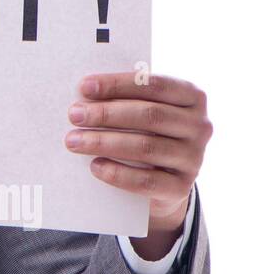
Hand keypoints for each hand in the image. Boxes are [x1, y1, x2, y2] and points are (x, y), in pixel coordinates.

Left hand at [64, 72, 212, 258]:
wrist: (164, 180)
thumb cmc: (146, 132)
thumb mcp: (142, 110)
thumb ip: (124, 99)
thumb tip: (83, 93)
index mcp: (191, 96)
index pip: (154, 85)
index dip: (117, 84)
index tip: (84, 87)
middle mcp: (199, 126)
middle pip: (149, 115)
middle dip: (106, 114)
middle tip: (74, 115)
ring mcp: (194, 158)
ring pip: (146, 147)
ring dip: (104, 142)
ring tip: (73, 141)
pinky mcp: (182, 188)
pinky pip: (147, 181)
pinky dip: (118, 173)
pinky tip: (94, 166)